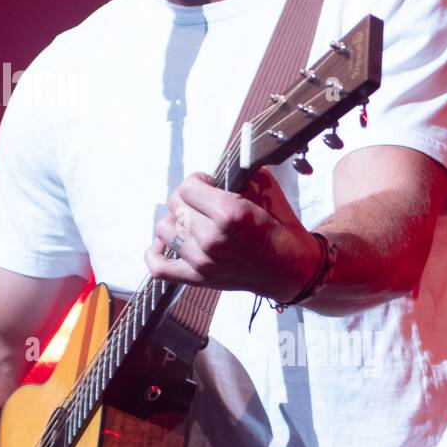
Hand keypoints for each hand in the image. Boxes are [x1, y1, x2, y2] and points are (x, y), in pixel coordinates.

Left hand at [142, 169, 319, 299]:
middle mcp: (211, 238)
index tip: (210, 183)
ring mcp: (202, 261)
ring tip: (190, 220)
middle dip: (187, 197)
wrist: (292, 269)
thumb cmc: (280, 227)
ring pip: (164, 230)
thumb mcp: (265, 189)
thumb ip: (238, 174)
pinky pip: (159, 268)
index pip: (189, 185)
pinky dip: (154, 254)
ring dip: (174, 221)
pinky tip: (164, 244)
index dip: (199, 180)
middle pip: (174, 205)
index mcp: (229, 213)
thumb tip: (217, 168)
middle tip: (203, 202)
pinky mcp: (198, 279)